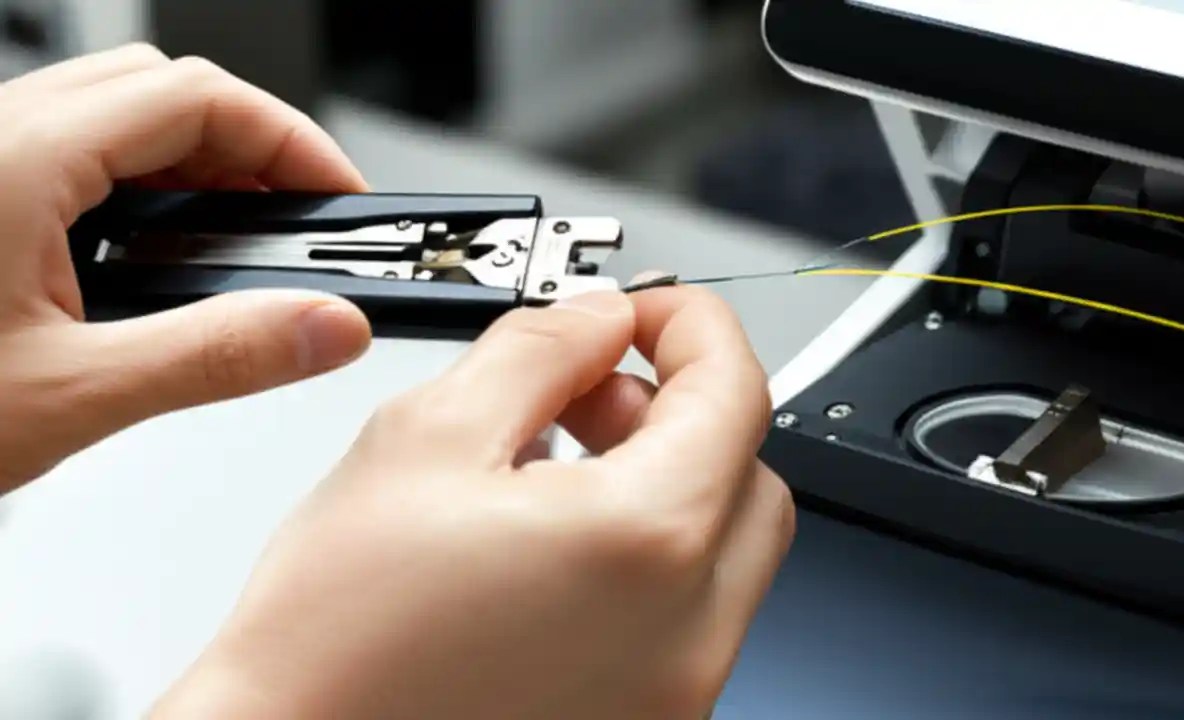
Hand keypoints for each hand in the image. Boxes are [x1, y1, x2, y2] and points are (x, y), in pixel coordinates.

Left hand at [0, 44, 371, 493]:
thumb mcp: (72, 394)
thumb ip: (218, 357)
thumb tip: (324, 329)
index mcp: (17, 159)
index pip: (195, 97)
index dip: (289, 140)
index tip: (339, 198)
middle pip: (163, 89)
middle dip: (251, 147)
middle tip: (298, 221)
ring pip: (119, 113)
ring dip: (197, 163)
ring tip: (242, 240)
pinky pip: (80, 150)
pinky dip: (146, 186)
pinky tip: (160, 254)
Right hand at [154, 287, 795, 718]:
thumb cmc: (335, 641)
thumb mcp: (427, 438)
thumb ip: (538, 351)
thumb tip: (597, 318)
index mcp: (646, 544)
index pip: (735, 393)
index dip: (692, 326)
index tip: (646, 312)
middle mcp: (687, 634)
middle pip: (744, 474)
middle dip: (678, 408)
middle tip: (590, 389)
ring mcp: (675, 693)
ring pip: (719, 551)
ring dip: (662, 481)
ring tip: (552, 464)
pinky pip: (683, 617)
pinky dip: (645, 557)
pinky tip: (554, 540)